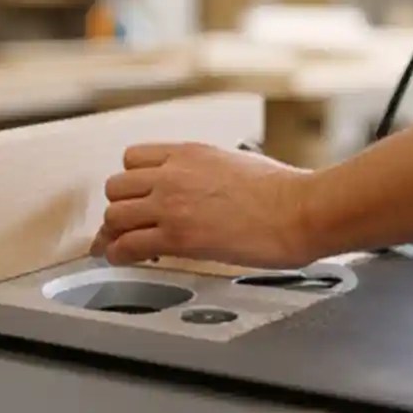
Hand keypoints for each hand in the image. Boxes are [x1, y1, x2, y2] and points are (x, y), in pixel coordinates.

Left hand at [90, 143, 318, 267]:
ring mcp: (172, 205)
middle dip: (122, 207)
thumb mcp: (237, 161)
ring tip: (126, 245)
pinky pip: (127, 245)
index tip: (135, 196)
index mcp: (189, 153)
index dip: (132, 181)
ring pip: (115, 215)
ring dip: (117, 233)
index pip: (133, 158)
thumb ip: (210, 170)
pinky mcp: (177, 237)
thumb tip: (209, 185)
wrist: (298, 210)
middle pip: (117, 186)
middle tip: (129, 224)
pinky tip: (124, 259)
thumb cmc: (282, 191)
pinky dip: (119, 255)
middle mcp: (173, 174)